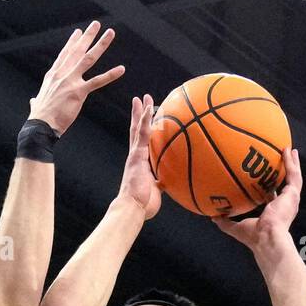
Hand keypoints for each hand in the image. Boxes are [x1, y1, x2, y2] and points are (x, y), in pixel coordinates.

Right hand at [29, 21, 124, 136]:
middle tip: (96, 24)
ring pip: (89, 58)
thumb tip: (34, 101)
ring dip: (101, 44)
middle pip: (78, 50)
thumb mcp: (37, 103)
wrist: (41, 125)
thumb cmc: (39, 117)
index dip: (72, 42)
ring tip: (110, 33)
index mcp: (53, 75)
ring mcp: (71, 81)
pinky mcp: (79, 92)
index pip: (65, 54)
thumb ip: (37, 100)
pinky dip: (110, 75)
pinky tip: (121, 69)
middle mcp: (62, 74)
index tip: (79, 32)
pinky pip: (98, 81)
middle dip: (88, 36)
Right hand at [118, 96, 161, 218]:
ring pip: (138, 129)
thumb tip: (172, 181)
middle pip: (137, 131)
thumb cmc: (144, 205)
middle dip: (140, 116)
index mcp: (140, 164)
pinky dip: (145, 120)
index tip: (147, 120)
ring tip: (144, 97)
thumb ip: (162, 182)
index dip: (144, 131)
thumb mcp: (157, 190)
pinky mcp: (136, 155)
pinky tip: (149, 107)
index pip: (142, 143)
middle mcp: (136, 156)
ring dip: (142, 112)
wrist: (133, 208)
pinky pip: (142, 134)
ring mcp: (135, 154)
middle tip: (142, 101)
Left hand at [212, 147, 301, 250]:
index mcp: (273, 213)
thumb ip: (225, 222)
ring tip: (290, 150)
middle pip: (284, 185)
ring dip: (291, 163)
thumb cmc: (254, 237)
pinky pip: (293, 175)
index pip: (272, 198)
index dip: (269, 189)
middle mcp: (284, 206)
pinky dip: (291, 162)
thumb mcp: (237, 228)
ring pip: (293, 177)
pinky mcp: (293, 195)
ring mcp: (290, 200)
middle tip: (280, 160)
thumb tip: (212, 216)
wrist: (267, 239)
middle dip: (283, 173)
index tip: (264, 179)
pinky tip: (288, 150)